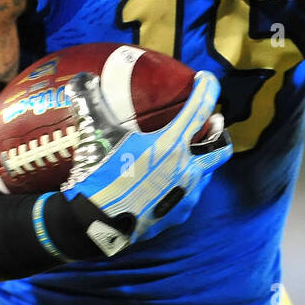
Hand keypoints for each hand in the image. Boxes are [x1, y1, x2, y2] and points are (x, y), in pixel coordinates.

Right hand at [59, 70, 229, 255]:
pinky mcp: (180, 214)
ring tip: (184, 155)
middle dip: (218, 134)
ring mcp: (187, 194)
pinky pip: (191, 195)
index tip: (205, 78)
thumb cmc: (99, 177)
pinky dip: (185, 185)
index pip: (200, 107)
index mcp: (172, 144)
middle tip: (209, 124)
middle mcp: (188, 168)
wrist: (95, 226)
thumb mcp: (95, 135)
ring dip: (200, 160)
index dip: (208, 88)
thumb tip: (83, 78)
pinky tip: (168, 183)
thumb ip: (92, 102)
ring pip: (206, 173)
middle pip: (221, 147)